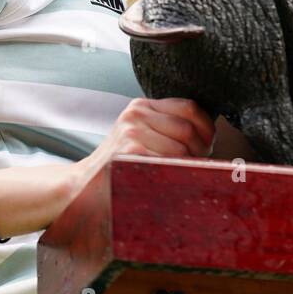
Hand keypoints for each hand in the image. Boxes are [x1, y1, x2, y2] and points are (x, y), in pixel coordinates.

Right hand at [74, 98, 213, 186]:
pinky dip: (175, 176)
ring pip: (181, 149)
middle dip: (201, 151)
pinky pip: (168, 164)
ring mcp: (131, 132)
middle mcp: (135, 114)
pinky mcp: (129, 152)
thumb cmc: (120, 166)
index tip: (208, 145)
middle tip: (198, 165)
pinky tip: (168, 183)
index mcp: (141, 106)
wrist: (83, 187)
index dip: (207, 128)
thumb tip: (209, 136)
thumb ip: (167, 128)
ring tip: (182, 176)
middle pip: (188, 129)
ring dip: (189, 166)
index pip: (189, 107)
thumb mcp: (141, 136)